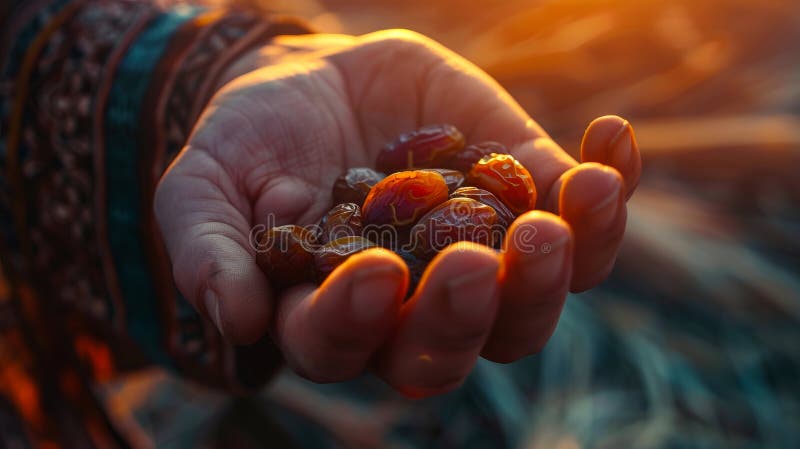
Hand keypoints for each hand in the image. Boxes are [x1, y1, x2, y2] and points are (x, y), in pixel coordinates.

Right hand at [154, 30, 640, 396]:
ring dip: (567, 260)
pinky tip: (610, 140)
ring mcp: (480, 251)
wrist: (310, 82)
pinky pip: (583, 214)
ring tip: (578, 196)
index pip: (347, 346)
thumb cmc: (249, 144)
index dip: (358, 321)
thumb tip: (235, 319)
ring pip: (537, 297)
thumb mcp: (204, 186)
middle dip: (474, 309)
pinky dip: (607, 187)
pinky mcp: (523, 193)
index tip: (372, 271)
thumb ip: (209, 250)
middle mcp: (417, 303)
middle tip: (477, 258)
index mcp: (335, 316)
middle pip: (463, 344)